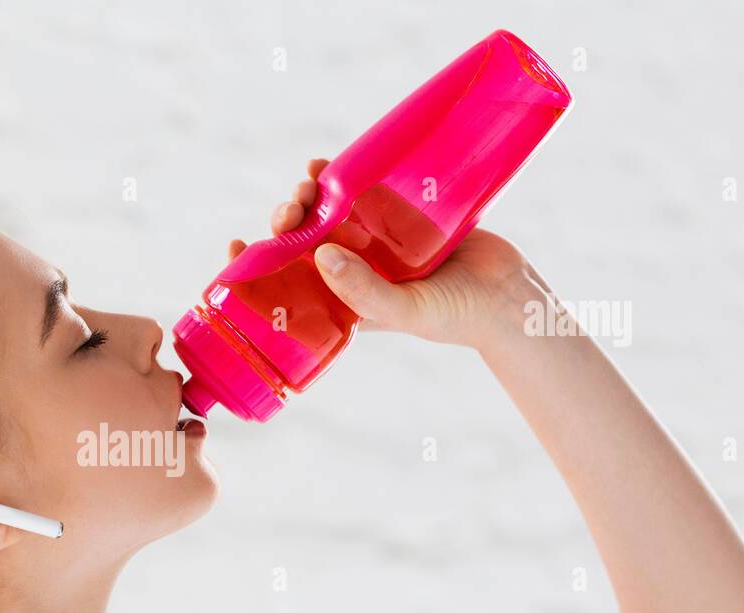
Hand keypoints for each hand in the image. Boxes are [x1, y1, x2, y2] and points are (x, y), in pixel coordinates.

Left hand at [228, 158, 545, 349]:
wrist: (510, 295)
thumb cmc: (454, 317)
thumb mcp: (403, 311)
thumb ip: (361, 291)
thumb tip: (319, 253)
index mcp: (341, 299)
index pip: (285, 283)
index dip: (254, 265)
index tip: (234, 247)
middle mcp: (352, 268)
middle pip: (303, 241)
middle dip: (285, 222)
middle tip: (288, 213)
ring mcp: (374, 239)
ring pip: (327, 212)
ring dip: (307, 196)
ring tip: (305, 184)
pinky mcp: (400, 213)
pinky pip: (362, 188)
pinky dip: (339, 174)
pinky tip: (324, 164)